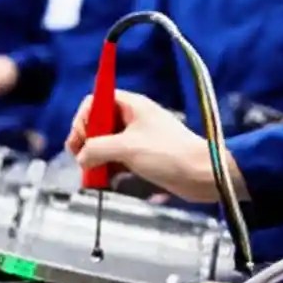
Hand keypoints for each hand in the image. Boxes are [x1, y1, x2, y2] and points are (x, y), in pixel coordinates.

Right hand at [67, 91, 247, 202]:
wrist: (202, 174)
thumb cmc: (169, 154)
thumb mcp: (127, 148)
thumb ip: (97, 149)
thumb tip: (81, 157)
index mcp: (131, 105)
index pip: (96, 101)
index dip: (84, 119)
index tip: (80, 140)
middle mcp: (133, 118)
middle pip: (98, 124)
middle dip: (87, 143)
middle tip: (83, 162)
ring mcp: (138, 138)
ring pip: (106, 144)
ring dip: (96, 159)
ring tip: (93, 176)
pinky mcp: (143, 156)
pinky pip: (118, 159)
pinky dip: (109, 169)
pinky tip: (107, 181)